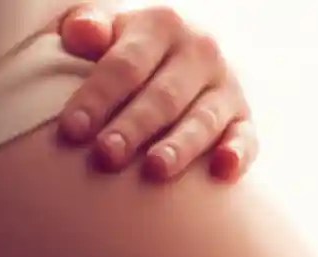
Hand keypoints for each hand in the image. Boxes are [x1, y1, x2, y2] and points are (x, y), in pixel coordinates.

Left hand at [56, 4, 256, 182]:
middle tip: (106, 156)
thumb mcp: (109, 32)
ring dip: (179, 146)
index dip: (97, 98)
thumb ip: (89, 29)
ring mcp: (227, 86)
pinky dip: (237, 153)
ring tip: (154, 170)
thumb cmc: (129, 53)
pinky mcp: (243, 118)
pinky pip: (245, 137)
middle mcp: (201, 51)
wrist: (180, 59)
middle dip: (133, 127)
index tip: (72, 130)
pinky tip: (223, 170)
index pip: (125, 65)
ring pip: (202, 120)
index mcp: (163, 24)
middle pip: (162, 96)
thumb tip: (82, 33)